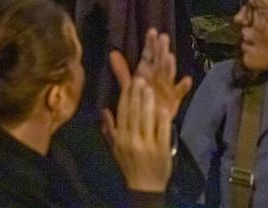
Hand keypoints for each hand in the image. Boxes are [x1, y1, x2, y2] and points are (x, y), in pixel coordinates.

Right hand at [101, 77, 175, 193]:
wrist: (145, 188)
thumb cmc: (129, 166)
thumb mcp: (115, 148)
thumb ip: (111, 128)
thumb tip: (104, 110)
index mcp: (121, 138)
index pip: (123, 113)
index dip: (127, 96)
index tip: (130, 82)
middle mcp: (133, 140)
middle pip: (135, 113)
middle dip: (137, 95)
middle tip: (140, 79)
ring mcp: (148, 144)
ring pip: (148, 119)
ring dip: (148, 102)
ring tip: (150, 88)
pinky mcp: (162, 149)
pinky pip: (162, 131)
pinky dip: (163, 119)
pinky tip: (163, 107)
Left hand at [109, 29, 192, 119]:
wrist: (147, 122)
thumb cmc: (139, 100)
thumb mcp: (129, 85)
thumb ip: (121, 70)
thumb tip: (112, 52)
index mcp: (147, 71)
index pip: (149, 54)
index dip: (150, 43)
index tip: (152, 31)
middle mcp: (158, 76)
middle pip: (160, 61)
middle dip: (161, 49)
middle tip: (163, 37)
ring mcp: (167, 87)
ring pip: (169, 74)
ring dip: (170, 65)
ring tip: (170, 56)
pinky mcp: (173, 100)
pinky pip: (179, 93)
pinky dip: (183, 87)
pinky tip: (187, 80)